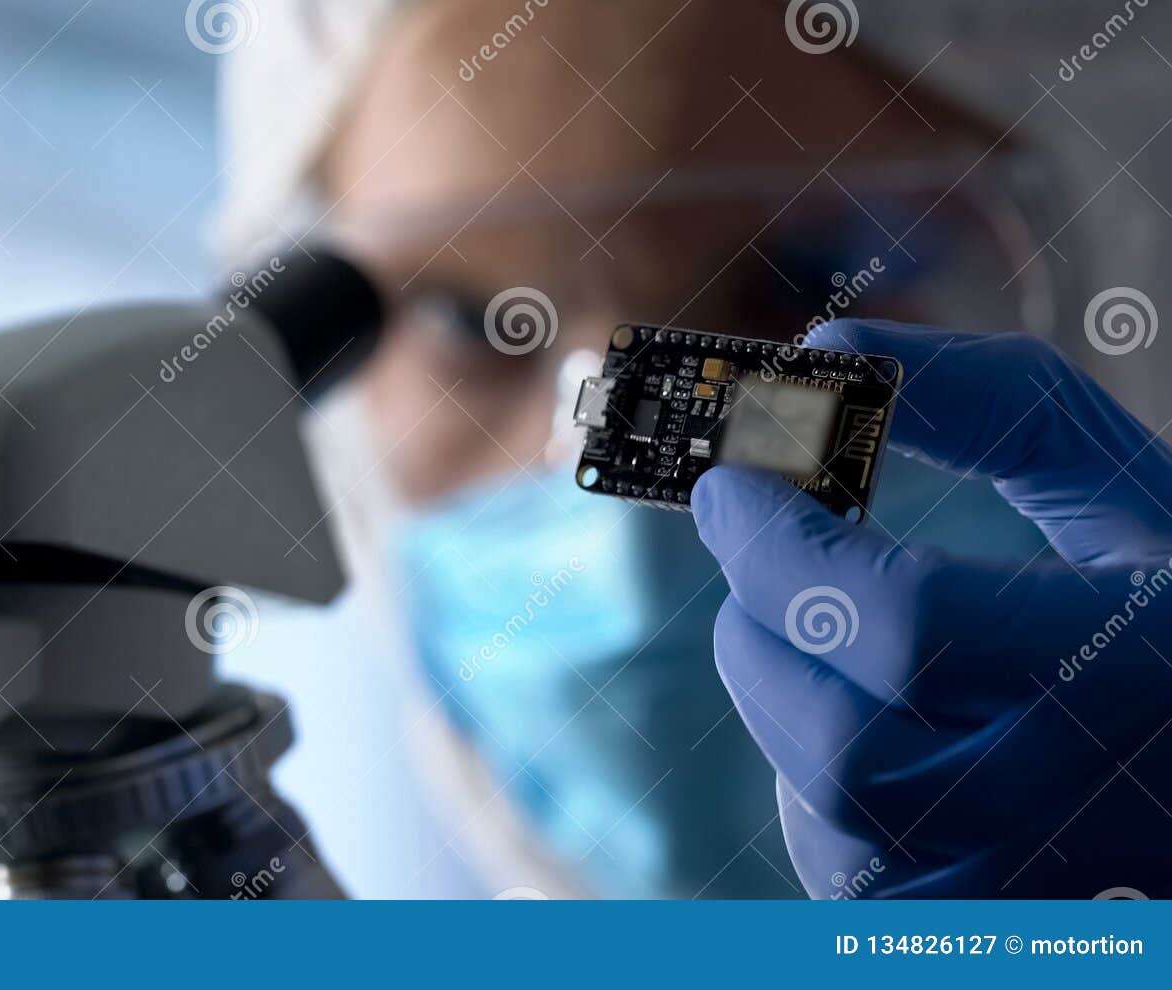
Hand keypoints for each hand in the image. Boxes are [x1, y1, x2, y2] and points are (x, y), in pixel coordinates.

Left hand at [692, 319, 1171, 897]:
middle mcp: (1090, 800)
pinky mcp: (1002, 924)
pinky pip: (857, 882)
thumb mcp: (1125, 483)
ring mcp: (1043, 886)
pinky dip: (820, 792)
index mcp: (1143, 665)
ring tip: (809, 626)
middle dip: (761, 628)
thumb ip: (995, 401)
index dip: (785, 545)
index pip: (905, 620)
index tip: (728, 483)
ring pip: (837, 820)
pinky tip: (862, 719)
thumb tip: (825, 351)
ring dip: (781, 702)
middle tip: (751, 551)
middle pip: (845, 743)